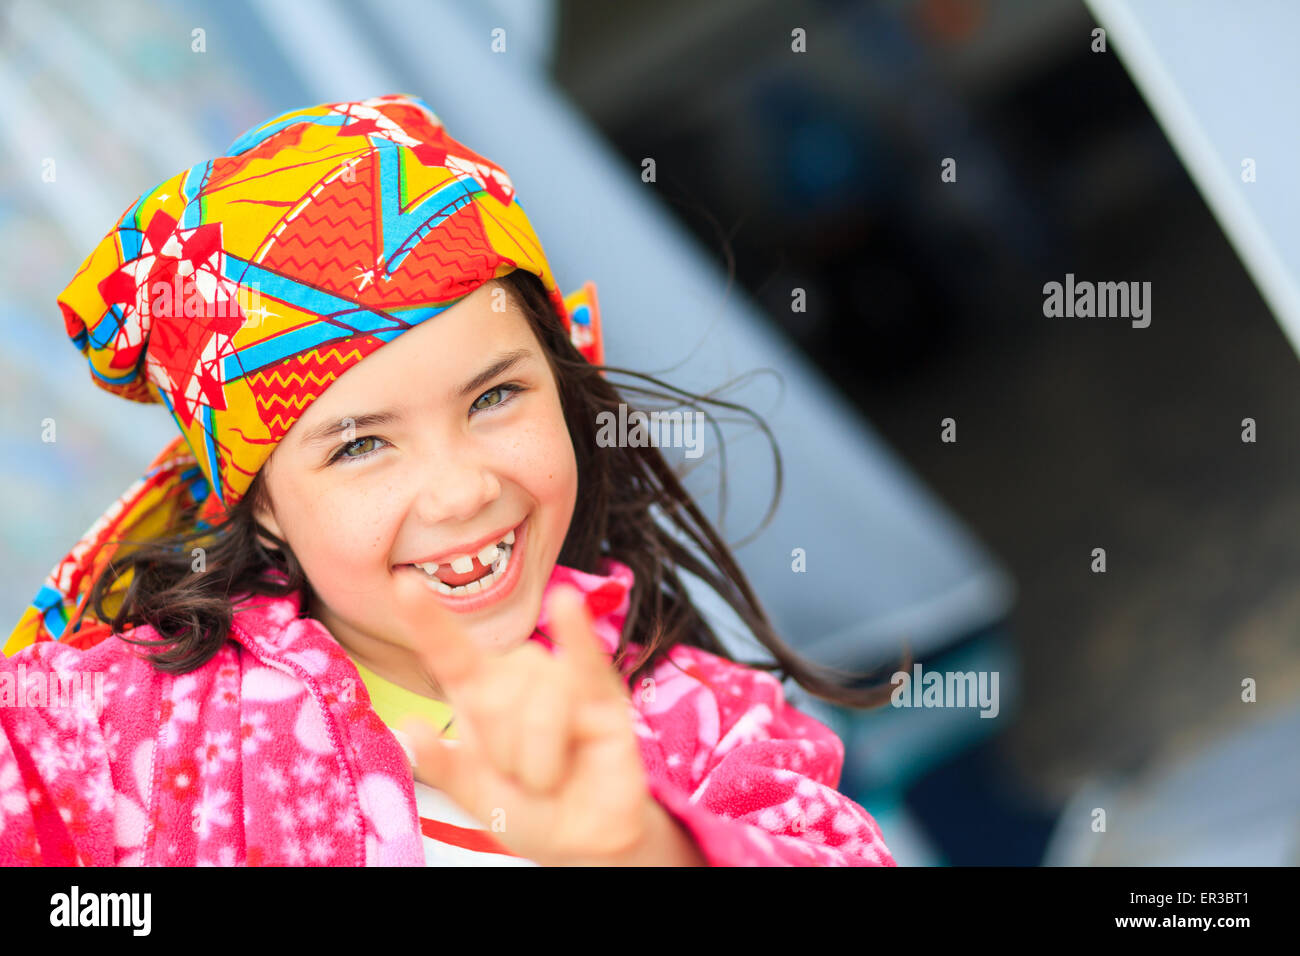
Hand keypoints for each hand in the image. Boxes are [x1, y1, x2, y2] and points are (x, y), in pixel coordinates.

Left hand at [396, 584, 662, 865]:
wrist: (583, 843)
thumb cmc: (530, 811)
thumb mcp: (477, 797)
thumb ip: (445, 767)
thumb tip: (410, 728)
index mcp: (478, 696)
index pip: (449, 652)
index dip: (427, 621)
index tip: (404, 585)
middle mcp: (517, 679)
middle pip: (496, 694)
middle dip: (505, 751)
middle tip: (524, 780)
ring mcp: (562, 681)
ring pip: (539, 702)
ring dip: (540, 757)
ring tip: (552, 776)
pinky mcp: (602, 695)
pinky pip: (585, 659)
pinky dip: (576, 633)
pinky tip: (567, 604)